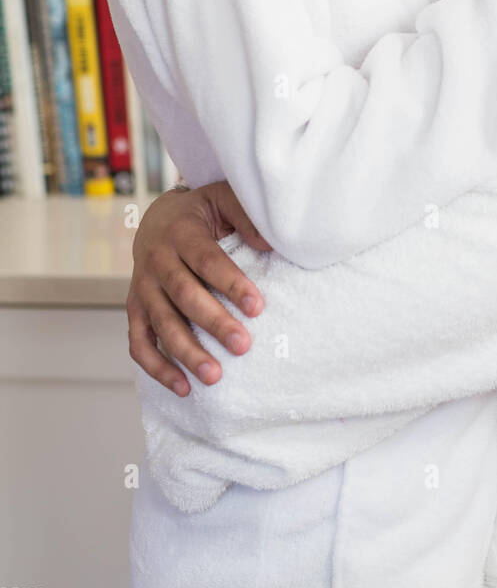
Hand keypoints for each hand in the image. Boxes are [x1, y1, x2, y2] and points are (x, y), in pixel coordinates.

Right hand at [127, 180, 270, 396]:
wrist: (157, 219)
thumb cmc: (200, 213)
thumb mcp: (222, 199)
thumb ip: (245, 216)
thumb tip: (269, 243)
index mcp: (180, 232)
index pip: (207, 260)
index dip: (231, 283)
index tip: (257, 307)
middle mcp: (156, 261)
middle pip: (184, 296)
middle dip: (213, 323)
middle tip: (243, 346)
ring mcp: (142, 288)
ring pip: (162, 324)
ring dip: (187, 353)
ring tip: (215, 376)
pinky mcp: (135, 310)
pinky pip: (139, 343)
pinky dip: (158, 368)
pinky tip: (184, 388)